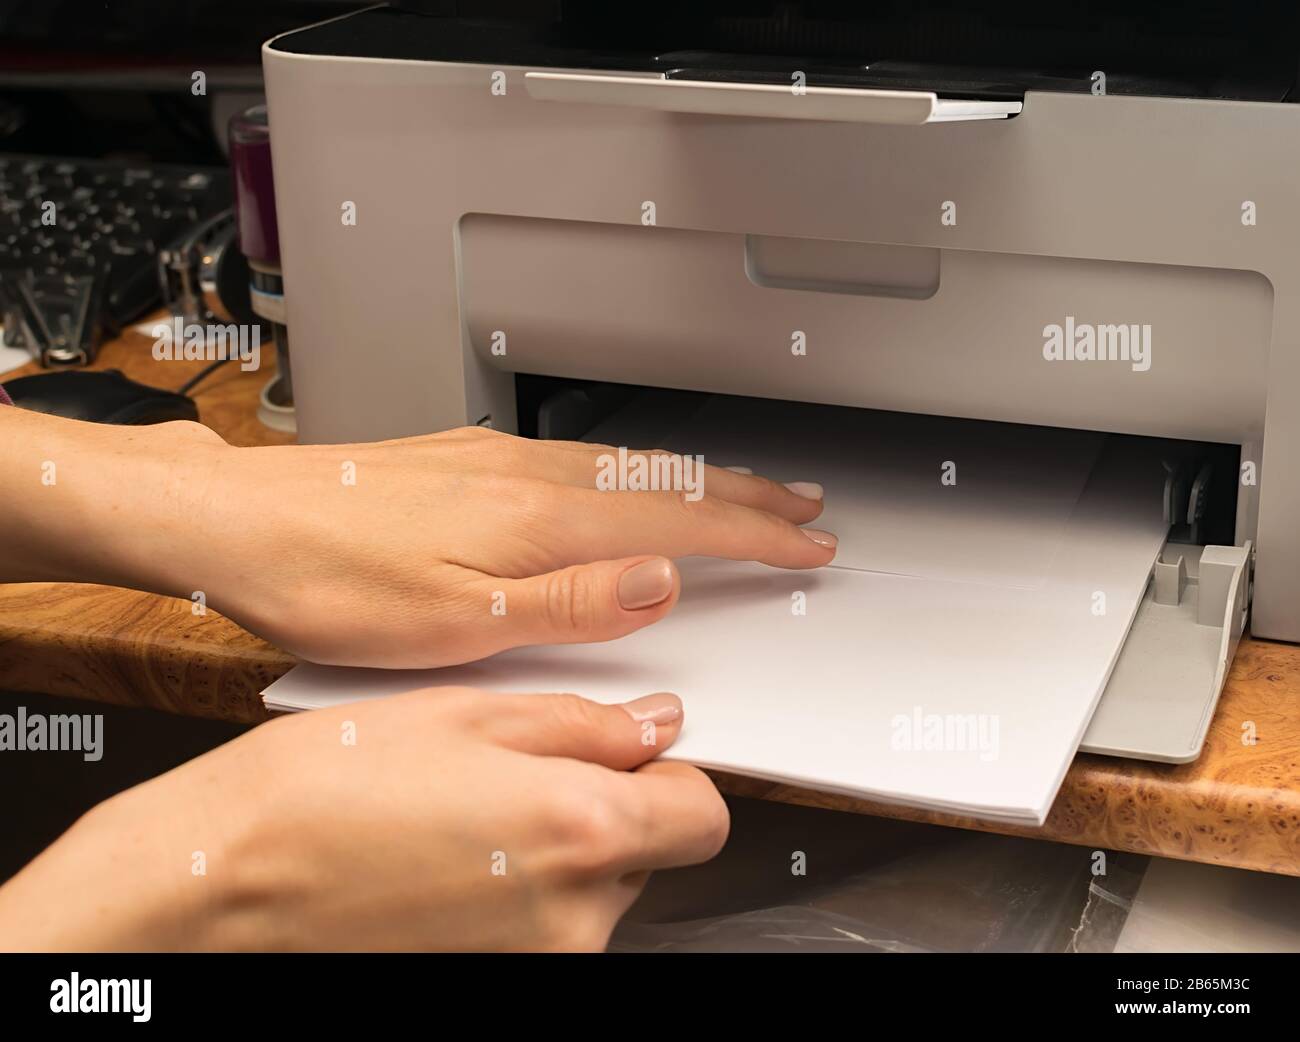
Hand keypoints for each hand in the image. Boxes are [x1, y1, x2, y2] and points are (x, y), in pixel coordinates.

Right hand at [0, 687, 727, 951]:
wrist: (214, 887)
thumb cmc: (315, 792)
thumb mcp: (460, 713)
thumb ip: (581, 724)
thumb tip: (654, 726)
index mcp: (576, 831)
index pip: (704, 816)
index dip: (673, 776)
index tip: (634, 757)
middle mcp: (569, 920)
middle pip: (646, 854)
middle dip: (604, 810)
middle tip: (516, 774)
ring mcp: (532, 968)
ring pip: (591, 895)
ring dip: (555, 856)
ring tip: (464, 818)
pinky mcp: (494, 988)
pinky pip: (541, 931)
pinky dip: (515, 897)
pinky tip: (446, 860)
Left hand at [9, 416, 832, 666]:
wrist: (236, 524)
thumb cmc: (328, 582)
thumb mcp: (455, 624)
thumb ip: (568, 603)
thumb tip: (661, 580)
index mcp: (538, 521)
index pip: (678, 522)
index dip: (754, 534)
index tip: (807, 542)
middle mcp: (526, 476)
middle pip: (665, 479)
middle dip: (746, 492)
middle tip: (803, 503)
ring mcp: (495, 459)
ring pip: (626, 462)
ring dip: (697, 475)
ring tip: (742, 486)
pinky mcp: (464, 459)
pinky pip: (580, 455)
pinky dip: (635, 466)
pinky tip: (628, 473)